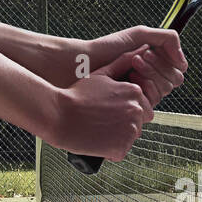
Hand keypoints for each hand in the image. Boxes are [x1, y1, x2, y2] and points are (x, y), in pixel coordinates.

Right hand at [50, 46, 156, 161]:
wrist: (58, 115)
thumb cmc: (76, 94)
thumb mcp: (100, 74)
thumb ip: (123, 62)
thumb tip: (141, 50)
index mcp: (135, 93)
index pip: (143, 105)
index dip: (126, 108)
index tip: (109, 109)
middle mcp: (136, 111)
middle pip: (140, 122)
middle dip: (127, 122)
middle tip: (104, 120)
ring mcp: (130, 131)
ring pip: (131, 137)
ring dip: (118, 136)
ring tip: (98, 129)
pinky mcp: (121, 148)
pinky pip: (120, 151)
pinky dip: (110, 149)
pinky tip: (96, 140)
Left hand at [80, 26, 186, 107]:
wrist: (82, 63)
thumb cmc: (107, 48)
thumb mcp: (139, 35)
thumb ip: (167, 39)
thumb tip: (184, 63)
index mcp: (154, 66)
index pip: (176, 71)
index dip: (164, 62)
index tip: (145, 52)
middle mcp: (150, 81)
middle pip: (171, 82)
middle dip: (155, 68)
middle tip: (135, 59)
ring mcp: (141, 95)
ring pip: (162, 93)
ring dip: (149, 77)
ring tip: (129, 69)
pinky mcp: (131, 107)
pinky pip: (150, 105)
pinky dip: (142, 91)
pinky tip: (126, 83)